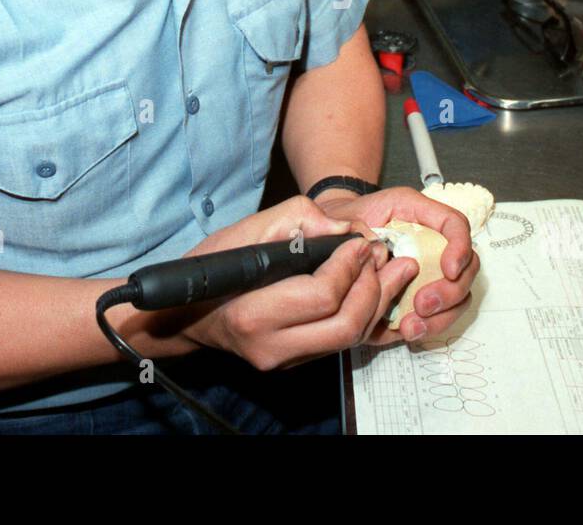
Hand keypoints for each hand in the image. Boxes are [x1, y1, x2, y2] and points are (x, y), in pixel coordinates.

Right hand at [180, 196, 412, 369]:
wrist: (188, 314)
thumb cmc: (212, 269)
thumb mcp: (245, 230)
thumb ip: (295, 219)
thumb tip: (343, 228)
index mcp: (253, 314)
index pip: (321, 296)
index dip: (348, 266)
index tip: (360, 243)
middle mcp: (271, 346)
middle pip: (345, 325)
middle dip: (373, 288)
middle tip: (382, 257)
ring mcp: (285, 360)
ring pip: (349, 340)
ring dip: (377, 302)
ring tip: (393, 271)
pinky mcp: (296, 363)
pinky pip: (342, 343)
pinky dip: (364, 314)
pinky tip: (375, 289)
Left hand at [315, 185, 478, 345]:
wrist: (328, 241)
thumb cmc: (340, 227)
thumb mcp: (343, 219)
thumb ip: (352, 229)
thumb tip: (368, 248)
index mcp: (416, 214)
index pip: (454, 224)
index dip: (460, 247)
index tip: (449, 269)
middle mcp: (430, 243)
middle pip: (467, 266)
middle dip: (450, 291)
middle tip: (423, 304)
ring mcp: (429, 271)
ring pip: (458, 296)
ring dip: (441, 315)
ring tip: (411, 325)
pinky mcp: (420, 296)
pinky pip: (439, 315)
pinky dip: (428, 327)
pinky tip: (407, 330)